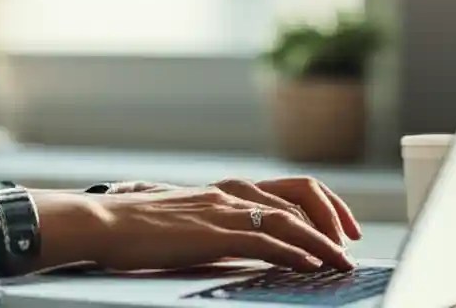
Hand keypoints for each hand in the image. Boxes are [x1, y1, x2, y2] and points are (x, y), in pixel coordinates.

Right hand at [99, 177, 362, 246]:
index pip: (285, 190)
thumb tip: (231, 246)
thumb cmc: (132, 228)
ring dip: (321, 241)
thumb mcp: (182, 224)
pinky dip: (294, 252)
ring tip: (342, 261)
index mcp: (223, 192)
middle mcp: (229, 195)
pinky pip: (265, 240)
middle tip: (350, 244)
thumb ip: (210, 229)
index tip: (337, 228)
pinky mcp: (215, 232)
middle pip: (297, 196)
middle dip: (332, 218)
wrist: (105, 223)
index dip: (318, 206)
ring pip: (288, 220)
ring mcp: (223, 211)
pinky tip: (311, 265)